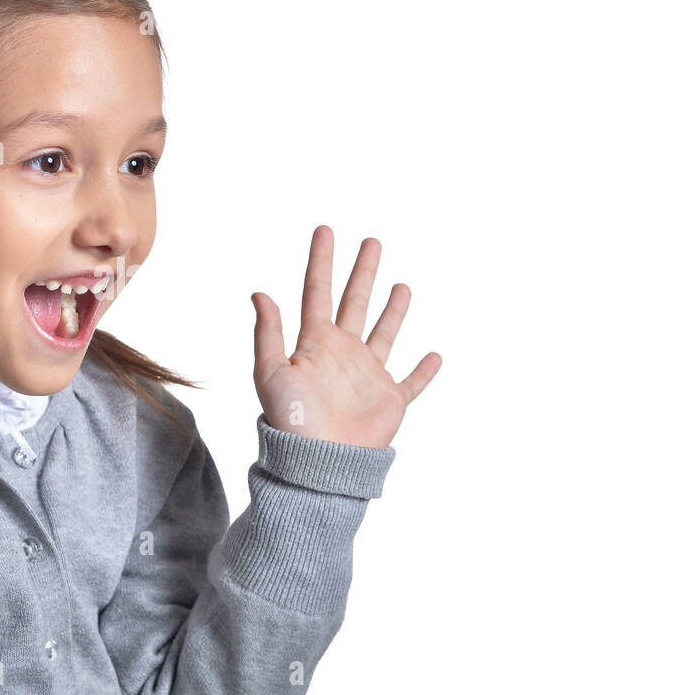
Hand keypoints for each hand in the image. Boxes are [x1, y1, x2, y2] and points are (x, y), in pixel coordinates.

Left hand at [252, 226, 440, 447]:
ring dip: (393, 310)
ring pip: (384, 334)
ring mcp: (368, 376)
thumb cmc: (290, 421)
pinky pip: (412, 383)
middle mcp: (343, 354)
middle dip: (363, 272)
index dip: (321, 260)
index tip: (325, 230)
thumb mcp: (270, 372)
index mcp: (314, 343)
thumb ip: (268, 333)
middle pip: (355, 302)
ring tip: (402, 285)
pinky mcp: (389, 401)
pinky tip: (434, 355)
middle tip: (372, 242)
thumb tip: (260, 293)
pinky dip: (425, 371)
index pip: (318, 291)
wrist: (317, 463)